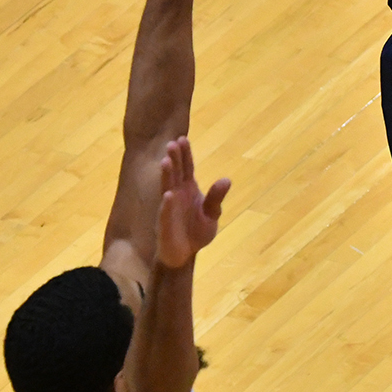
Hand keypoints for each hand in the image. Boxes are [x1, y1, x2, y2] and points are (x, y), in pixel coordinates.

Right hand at [154, 137, 228, 268]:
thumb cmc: (196, 231)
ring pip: (167, 188)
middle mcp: (177, 194)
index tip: (183, 138)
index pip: (186, 168)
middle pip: (175, 173)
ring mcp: (169, 208)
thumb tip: (226, 179)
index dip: (185, 154)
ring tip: (165, 161)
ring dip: (166, 175)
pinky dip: (167, 204)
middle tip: (172, 143)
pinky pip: (166, 213)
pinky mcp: (165, 224)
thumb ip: (216, 197)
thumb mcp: (211, 214)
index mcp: (188, 189)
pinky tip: (168, 194)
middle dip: (174, 158)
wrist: (185, 254)